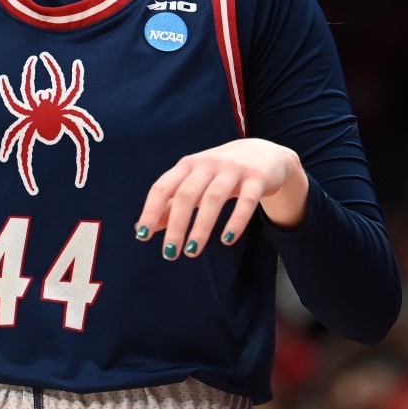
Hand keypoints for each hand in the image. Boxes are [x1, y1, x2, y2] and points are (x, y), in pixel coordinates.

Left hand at [135, 138, 309, 259]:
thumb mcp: (195, 183)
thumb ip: (170, 204)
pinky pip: (246, 201)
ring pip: (214, 198)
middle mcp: (208, 164)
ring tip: (192, 251)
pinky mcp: (257, 178)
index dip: (151, 210)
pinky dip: (236, 221)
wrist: (267, 154)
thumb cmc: (222, 172)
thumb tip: (141, 229)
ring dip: (201, 227)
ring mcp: (234, 169)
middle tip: (170, 253)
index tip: (143, 236)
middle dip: (176, 225)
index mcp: (188, 165)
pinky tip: (226, 239)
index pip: (163, 187)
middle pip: (186, 195)